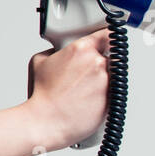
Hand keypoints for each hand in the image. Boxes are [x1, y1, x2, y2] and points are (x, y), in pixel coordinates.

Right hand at [23, 31, 110, 149]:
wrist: (49, 121)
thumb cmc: (44, 96)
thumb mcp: (40, 61)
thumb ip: (56, 51)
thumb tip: (63, 51)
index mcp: (81, 49)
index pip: (105, 34)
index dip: (108, 36)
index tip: (112, 36)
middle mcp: (98, 62)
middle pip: (109, 56)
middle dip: (99, 64)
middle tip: (82, 75)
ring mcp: (107, 80)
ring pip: (112, 75)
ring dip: (102, 80)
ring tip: (81, 90)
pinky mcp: (114, 96)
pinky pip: (113, 91)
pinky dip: (105, 93)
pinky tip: (87, 99)